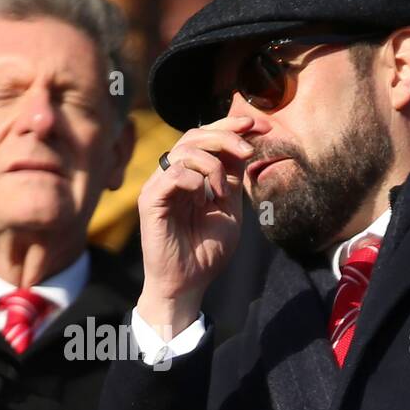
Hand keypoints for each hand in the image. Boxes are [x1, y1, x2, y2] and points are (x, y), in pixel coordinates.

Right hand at [135, 115, 253, 336]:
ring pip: (184, 151)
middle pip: (193, 135)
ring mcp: (159, 186)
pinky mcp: (150, 200)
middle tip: (249, 150)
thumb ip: (233, 177)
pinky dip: (195, 181)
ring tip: (222, 193)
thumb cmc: (206, 252)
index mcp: (190, 175)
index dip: (230, 125)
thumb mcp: (230, 208)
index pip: (205, 137)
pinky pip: (173, 174)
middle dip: (225, 136)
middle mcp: (172, 176)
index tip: (258, 125)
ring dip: (212, 165)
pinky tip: (204, 199)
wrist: (188, 284)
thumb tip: (245, 144)